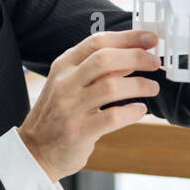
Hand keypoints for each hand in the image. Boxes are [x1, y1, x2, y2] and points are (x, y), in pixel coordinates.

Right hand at [18, 30, 160, 182]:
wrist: (35, 151)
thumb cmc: (59, 114)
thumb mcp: (70, 83)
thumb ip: (97, 69)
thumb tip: (133, 55)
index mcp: (64, 66)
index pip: (97, 41)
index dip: (128, 37)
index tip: (150, 38)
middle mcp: (65, 83)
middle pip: (105, 59)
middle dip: (136, 57)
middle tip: (154, 63)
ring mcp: (70, 108)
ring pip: (111, 87)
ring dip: (139, 85)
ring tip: (152, 87)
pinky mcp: (79, 132)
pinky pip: (113, 117)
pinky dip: (132, 112)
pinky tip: (140, 110)